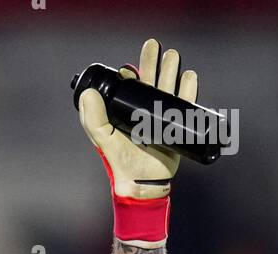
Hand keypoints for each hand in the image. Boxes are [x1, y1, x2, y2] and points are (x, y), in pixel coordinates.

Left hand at [78, 37, 198, 200]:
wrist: (142, 182)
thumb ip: (93, 119)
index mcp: (127, 109)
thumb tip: (88, 93)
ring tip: (171, 56)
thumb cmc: (120, 162)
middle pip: (152, 79)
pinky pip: (185, 102)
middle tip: (154, 47)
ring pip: (169, 85)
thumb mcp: (102, 138)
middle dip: (153, 61)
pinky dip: (188, 88)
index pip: (132, 84)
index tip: (130, 70)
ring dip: (171, 69)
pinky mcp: (178, 124)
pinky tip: (188, 77)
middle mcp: (145, 109)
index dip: (133, 71)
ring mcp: (162, 115)